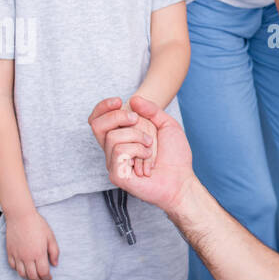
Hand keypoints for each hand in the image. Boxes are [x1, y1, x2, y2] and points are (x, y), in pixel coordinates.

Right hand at [5, 209, 58, 279]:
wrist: (20, 216)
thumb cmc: (36, 224)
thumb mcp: (51, 237)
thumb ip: (54, 252)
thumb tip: (55, 264)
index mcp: (39, 254)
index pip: (43, 273)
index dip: (47, 277)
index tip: (49, 277)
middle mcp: (27, 257)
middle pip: (32, 276)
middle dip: (39, 279)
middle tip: (43, 278)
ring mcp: (17, 255)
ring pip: (21, 273)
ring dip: (28, 277)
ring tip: (33, 275)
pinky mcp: (10, 252)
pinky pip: (12, 266)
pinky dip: (18, 270)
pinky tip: (23, 267)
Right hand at [96, 94, 194, 211]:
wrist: (181, 180)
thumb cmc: (175, 156)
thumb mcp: (167, 125)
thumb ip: (151, 110)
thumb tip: (133, 99)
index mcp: (120, 139)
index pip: (97, 120)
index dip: (102, 107)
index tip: (119, 100)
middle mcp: (113, 151)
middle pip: (97, 125)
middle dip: (117, 116)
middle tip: (137, 119)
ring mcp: (113, 164)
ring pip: (112, 137)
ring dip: (136, 136)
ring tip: (150, 146)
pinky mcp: (117, 175)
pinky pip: (119, 151)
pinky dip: (137, 149)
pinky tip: (147, 159)